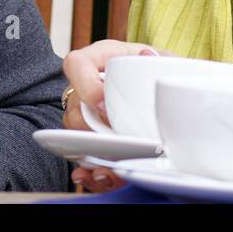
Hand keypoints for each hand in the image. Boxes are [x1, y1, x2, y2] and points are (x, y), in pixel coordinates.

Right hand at [60, 40, 174, 192]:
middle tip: (113, 136)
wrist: (158, 89)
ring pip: (74, 133)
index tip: (103, 102)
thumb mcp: (159, 59)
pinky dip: (90, 168)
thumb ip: (159, 58)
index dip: (85, 85)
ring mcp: (84, 112)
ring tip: (114, 157)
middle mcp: (85, 85)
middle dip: (89, 125)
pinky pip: (81, 154)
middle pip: (73, 106)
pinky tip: (101, 174)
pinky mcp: (90, 137)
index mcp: (99, 59)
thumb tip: (149, 57)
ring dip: (92, 148)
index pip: (76, 65)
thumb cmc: (154, 69)